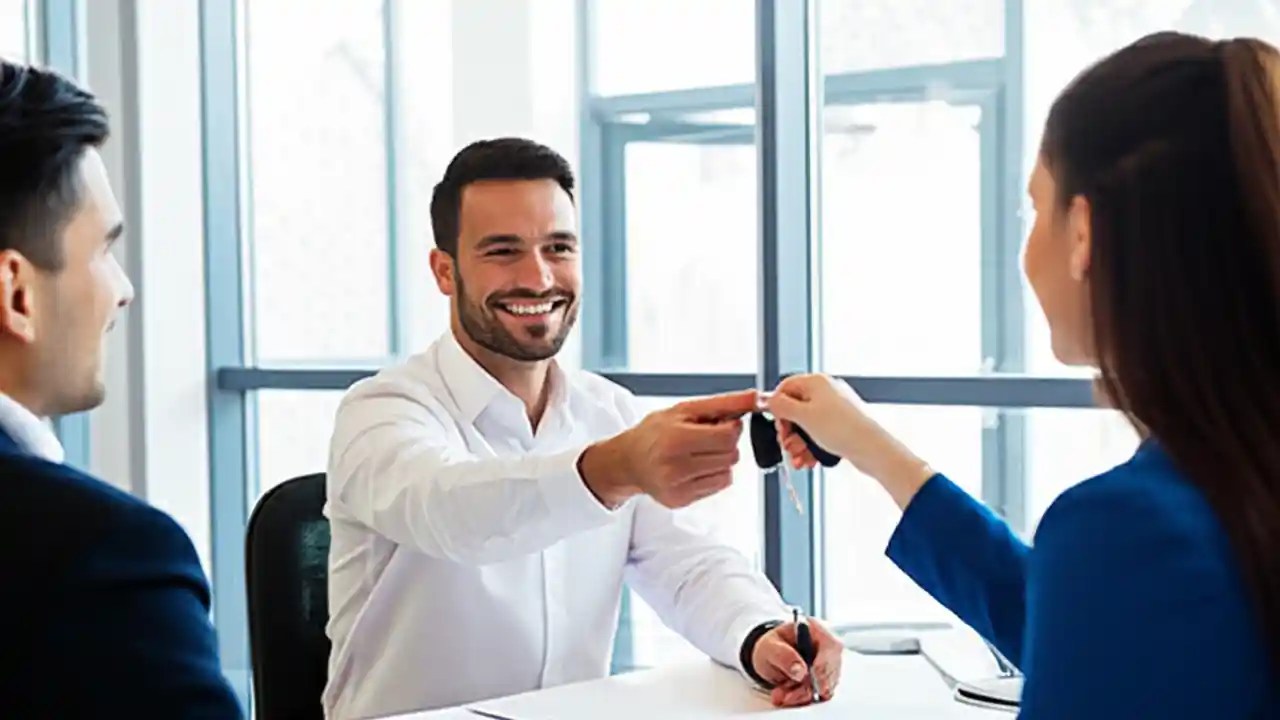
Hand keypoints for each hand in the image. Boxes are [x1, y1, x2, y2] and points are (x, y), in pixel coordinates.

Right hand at [580, 390, 756, 508]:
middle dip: (727, 444)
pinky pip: (718, 486)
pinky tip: (695, 467)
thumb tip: (757, 397)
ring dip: (722, 460)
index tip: (720, 423)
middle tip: (707, 437)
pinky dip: (714, 474)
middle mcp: (675, 467)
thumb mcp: (686, 409)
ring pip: (728, 472)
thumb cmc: (657, 431)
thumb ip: (724, 404)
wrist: (627, 461)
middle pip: (731, 455)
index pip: (728, 437)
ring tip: (699, 452)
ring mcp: (678, 488)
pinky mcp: (681, 501)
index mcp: (675, 439)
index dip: (731, 428)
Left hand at [751, 618, 842, 706]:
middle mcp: (825, 646)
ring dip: (803, 694)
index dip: (826, 665)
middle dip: (809, 686)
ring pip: (825, 685)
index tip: (817, 682)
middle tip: (788, 695)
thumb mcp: (769, 647)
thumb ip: (784, 656)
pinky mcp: (823, 680)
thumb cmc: (771, 645)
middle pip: (830, 669)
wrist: (769, 656)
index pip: (831, 646)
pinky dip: (802, 697)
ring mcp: (826, 664)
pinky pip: (819, 693)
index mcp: (815, 629)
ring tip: (781, 694)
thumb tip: (800, 670)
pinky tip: (787, 695)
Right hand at [765, 374, 933, 508]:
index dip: (776, 408)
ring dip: (798, 444)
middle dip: (789, 432)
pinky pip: (820, 434)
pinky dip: (812, 447)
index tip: (776, 426)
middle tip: (788, 447)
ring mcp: (836, 408)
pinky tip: (810, 460)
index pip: (785, 387)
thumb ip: (780, 406)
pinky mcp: (843, 424)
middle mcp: (826, 391)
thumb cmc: (841, 429)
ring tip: (800, 459)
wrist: (873, 448)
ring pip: (806, 425)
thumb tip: (765, 398)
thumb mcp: (803, 416)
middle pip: (795, 409)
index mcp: (816, 382)